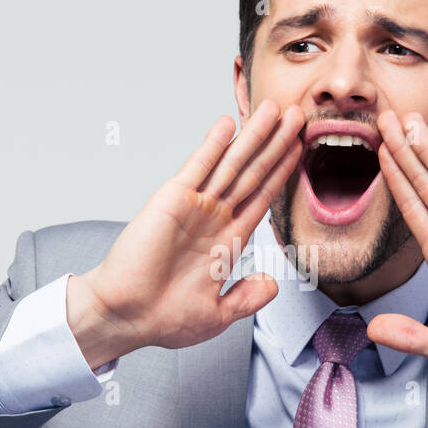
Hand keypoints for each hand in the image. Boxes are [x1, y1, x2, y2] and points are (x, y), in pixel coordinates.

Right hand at [67, 100, 305, 367]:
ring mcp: (194, 206)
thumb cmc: (163, 318)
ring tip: (274, 109)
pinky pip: (198, 167)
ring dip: (253, 136)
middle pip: (253, 172)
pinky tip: (228, 124)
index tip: (301, 149)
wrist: (126, 317)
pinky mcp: (172, 201)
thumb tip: (272, 284)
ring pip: (232, 163)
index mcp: (227, 241)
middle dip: (276, 143)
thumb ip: (246, 297)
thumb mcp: (218, 313)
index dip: (282, 172)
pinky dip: (213, 145)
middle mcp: (213, 218)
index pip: (262, 197)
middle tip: (299, 115)